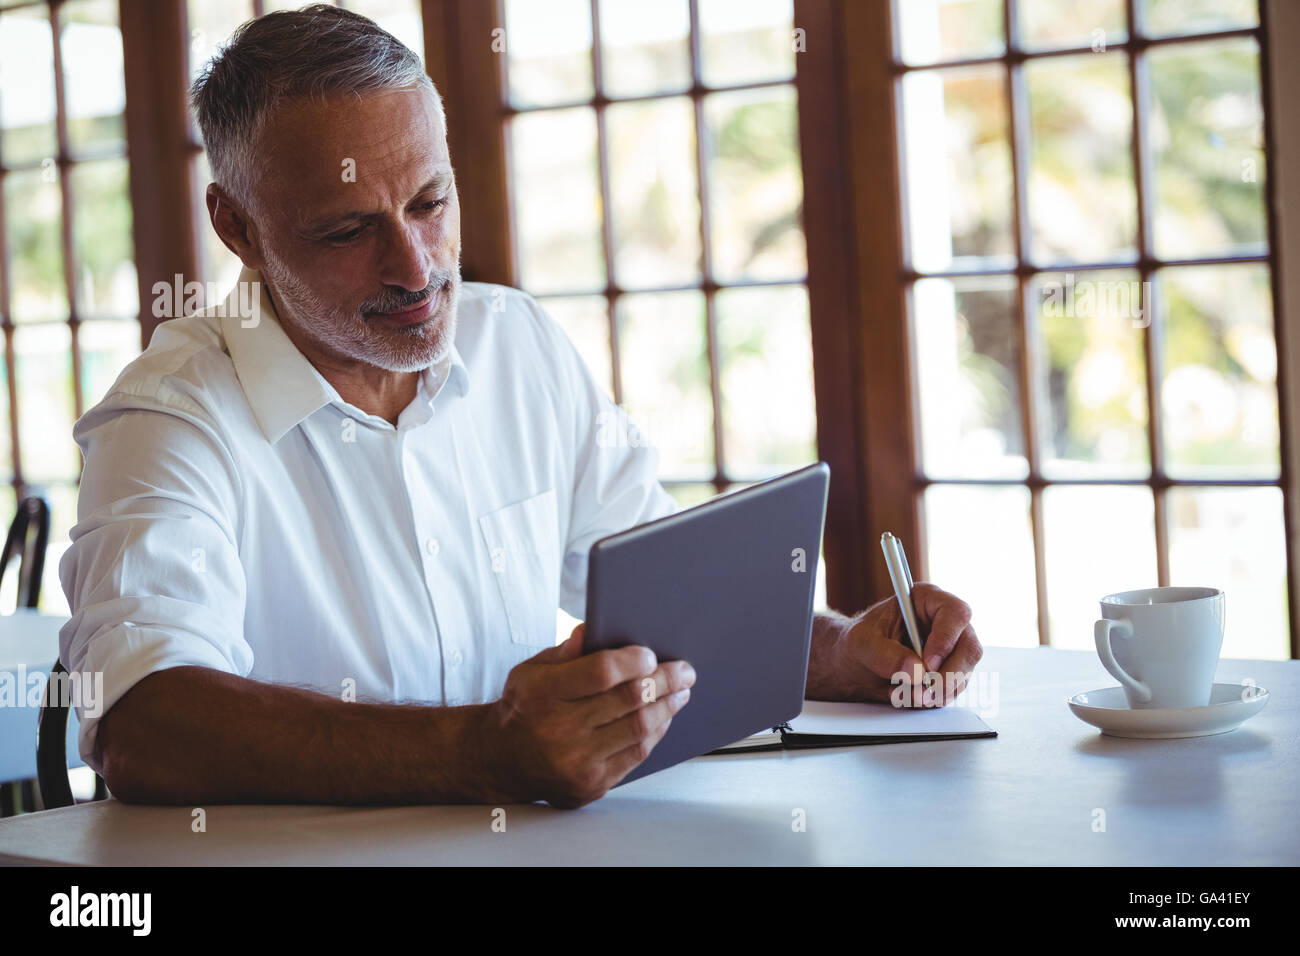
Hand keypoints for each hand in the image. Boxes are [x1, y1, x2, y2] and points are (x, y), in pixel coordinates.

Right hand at [481, 623, 695, 808]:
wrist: (502, 759)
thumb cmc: (524, 706)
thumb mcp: (531, 670)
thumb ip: (565, 652)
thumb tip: (591, 630)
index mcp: (543, 694)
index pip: (601, 673)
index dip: (632, 661)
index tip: (650, 655)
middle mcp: (560, 730)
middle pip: (628, 700)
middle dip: (664, 682)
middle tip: (684, 671)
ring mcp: (577, 761)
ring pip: (638, 729)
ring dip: (667, 707)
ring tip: (681, 692)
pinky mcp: (591, 783)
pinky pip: (635, 754)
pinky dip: (655, 732)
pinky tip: (663, 717)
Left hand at [836, 583, 982, 706]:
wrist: (856, 665)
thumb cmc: (858, 643)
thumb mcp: (861, 643)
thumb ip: (884, 654)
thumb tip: (916, 670)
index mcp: (926, 600)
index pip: (955, 613)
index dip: (946, 639)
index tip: (928, 663)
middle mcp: (945, 623)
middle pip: (969, 648)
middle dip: (946, 675)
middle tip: (921, 692)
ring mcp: (951, 649)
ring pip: (963, 673)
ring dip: (936, 691)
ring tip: (902, 692)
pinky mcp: (949, 672)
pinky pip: (953, 690)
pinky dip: (931, 699)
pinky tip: (907, 695)